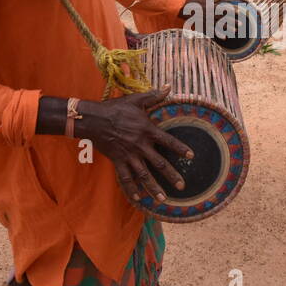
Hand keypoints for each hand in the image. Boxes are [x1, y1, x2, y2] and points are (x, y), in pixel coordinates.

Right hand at [77, 89, 191, 201]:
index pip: (168, 141)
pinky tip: (137, 198)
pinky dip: (131, 188)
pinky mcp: (118, 161)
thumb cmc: (116, 108)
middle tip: (182, 186)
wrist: (94, 119)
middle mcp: (140, 145)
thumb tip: (169, 86)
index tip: (191, 156)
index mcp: (147, 130)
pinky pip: (125, 178)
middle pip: (159, 164)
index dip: (180, 148)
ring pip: (144, 175)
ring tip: (163, 199)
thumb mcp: (136, 100)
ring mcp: (129, 155)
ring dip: (153, 188)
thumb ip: (154, 96)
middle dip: (172, 176)